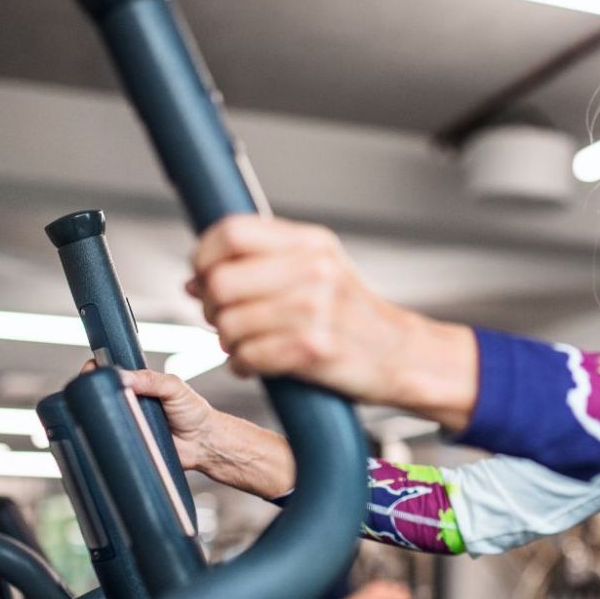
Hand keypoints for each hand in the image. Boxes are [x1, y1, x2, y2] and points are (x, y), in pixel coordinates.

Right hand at [84, 361, 215, 467]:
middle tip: (93, 395)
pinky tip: (105, 436)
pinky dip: (105, 438)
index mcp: (138, 385)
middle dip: (92, 394)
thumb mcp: (175, 388)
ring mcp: (126, 423)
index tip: (91, 371)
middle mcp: (129, 403)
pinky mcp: (127, 443)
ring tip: (103, 416)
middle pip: (99, 395)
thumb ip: (151, 379)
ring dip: (98, 417)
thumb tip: (124, 376)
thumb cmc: (194, 413)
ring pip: (100, 418)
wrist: (203, 444)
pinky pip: (109, 440)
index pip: (110, 372)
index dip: (97, 370)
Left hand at [189, 216, 477, 430]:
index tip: (203, 275)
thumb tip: (195, 277)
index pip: (232, 232)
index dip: (204, 255)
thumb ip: (263, 264)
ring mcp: (317, 309)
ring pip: (229, 324)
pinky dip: (244, 365)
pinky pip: (248, 357)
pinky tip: (259, 363)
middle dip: (212, 307)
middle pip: (221, 280)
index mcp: (312, 243)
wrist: (404, 357)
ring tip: (248, 345)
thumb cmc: (355, 318)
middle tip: (225, 319)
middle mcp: (315, 269)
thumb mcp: (319, 270)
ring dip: (228, 342)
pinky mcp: (315, 349)